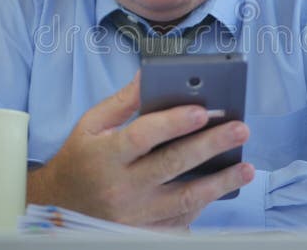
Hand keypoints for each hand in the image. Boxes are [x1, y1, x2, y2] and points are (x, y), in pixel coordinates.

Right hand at [26, 72, 253, 227]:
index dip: (173, 123)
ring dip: (219, 182)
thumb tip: (149, 75)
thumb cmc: (79, 160)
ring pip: (184, 198)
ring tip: (246, 167)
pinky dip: (205, 203)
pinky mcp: (145, 232)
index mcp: (104, 156)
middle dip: (210, 146)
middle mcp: (120, 188)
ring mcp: (134, 215)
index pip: (142, 137)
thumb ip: (122, 102)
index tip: (202, 111)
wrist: (60, 208)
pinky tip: (225, 187)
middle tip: (240, 128)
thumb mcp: (91, 126)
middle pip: (171, 165)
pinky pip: (181, 218)